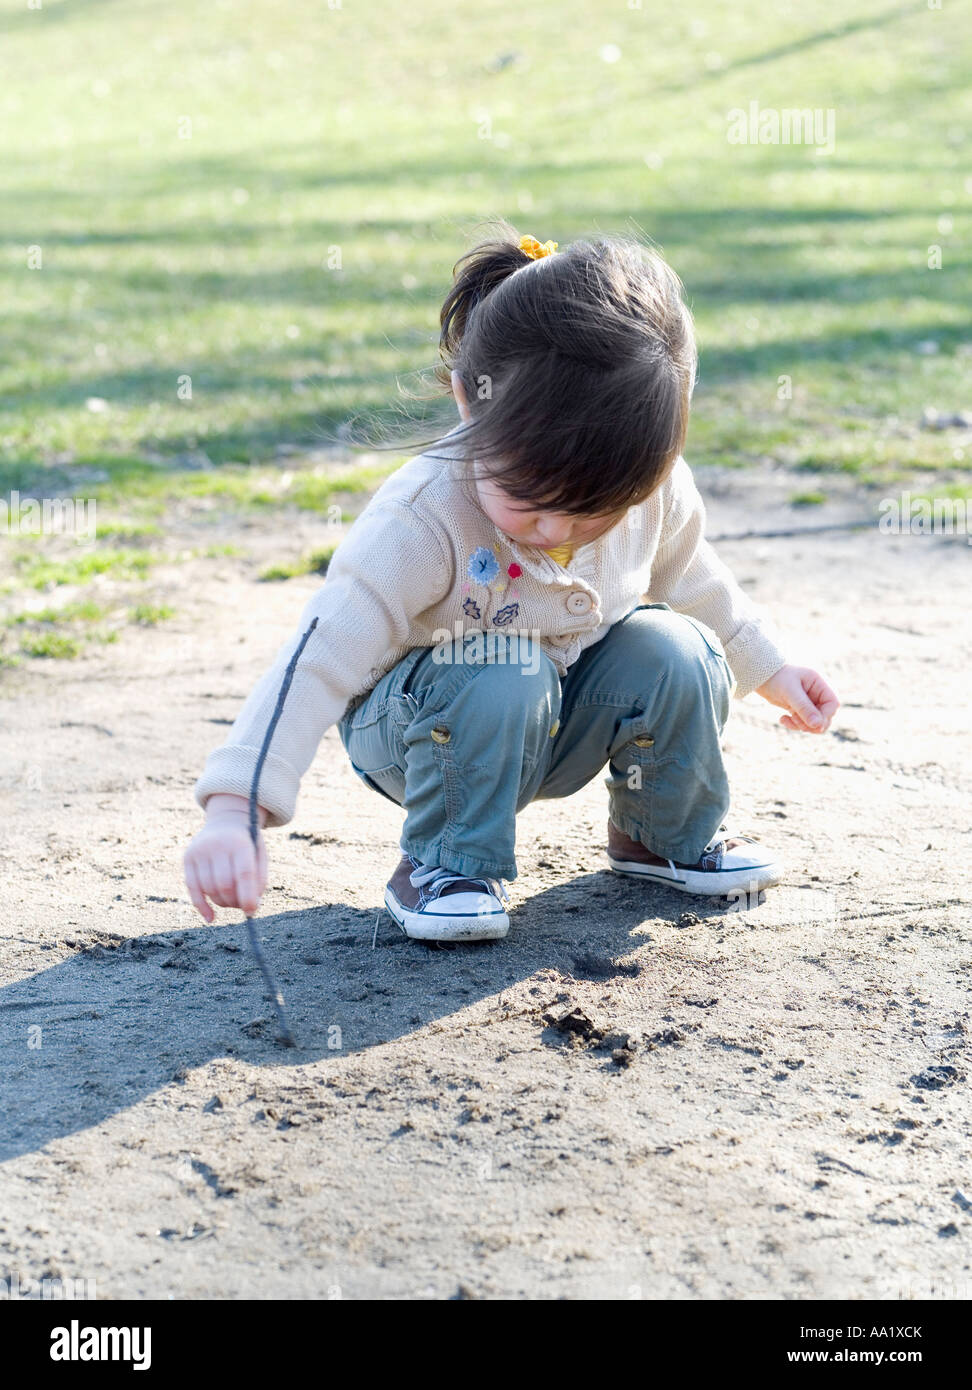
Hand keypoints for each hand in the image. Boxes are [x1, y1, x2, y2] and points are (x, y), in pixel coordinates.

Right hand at [183, 798, 267, 921]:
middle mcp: (218, 844)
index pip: (244, 873)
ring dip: (221, 903)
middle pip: (224, 884)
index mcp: (240, 842)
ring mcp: (200, 850)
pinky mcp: (188, 858)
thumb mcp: (259, 854)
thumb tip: (252, 907)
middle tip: (241, 906)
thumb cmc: (247, 844)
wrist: (225, 821)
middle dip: (234, 901)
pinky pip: (192, 888)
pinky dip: (202, 906)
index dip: (247, 896)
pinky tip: (211, 918)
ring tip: (232, 903)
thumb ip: (259, 879)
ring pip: (208, 888)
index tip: (251, 911)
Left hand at [756, 663, 838, 733]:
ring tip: (788, 720)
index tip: (814, 724)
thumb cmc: (776, 678)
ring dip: (803, 725)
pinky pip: (803, 722)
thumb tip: (818, 726)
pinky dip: (794, 724)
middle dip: (813, 723)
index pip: (832, 703)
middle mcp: (816, 693)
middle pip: (826, 715)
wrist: (760, 677)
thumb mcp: (790, 692)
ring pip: (815, 722)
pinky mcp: (799, 709)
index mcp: (819, 683)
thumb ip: (804, 708)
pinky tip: (782, 718)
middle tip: (799, 725)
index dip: (826, 716)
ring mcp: (808, 702)